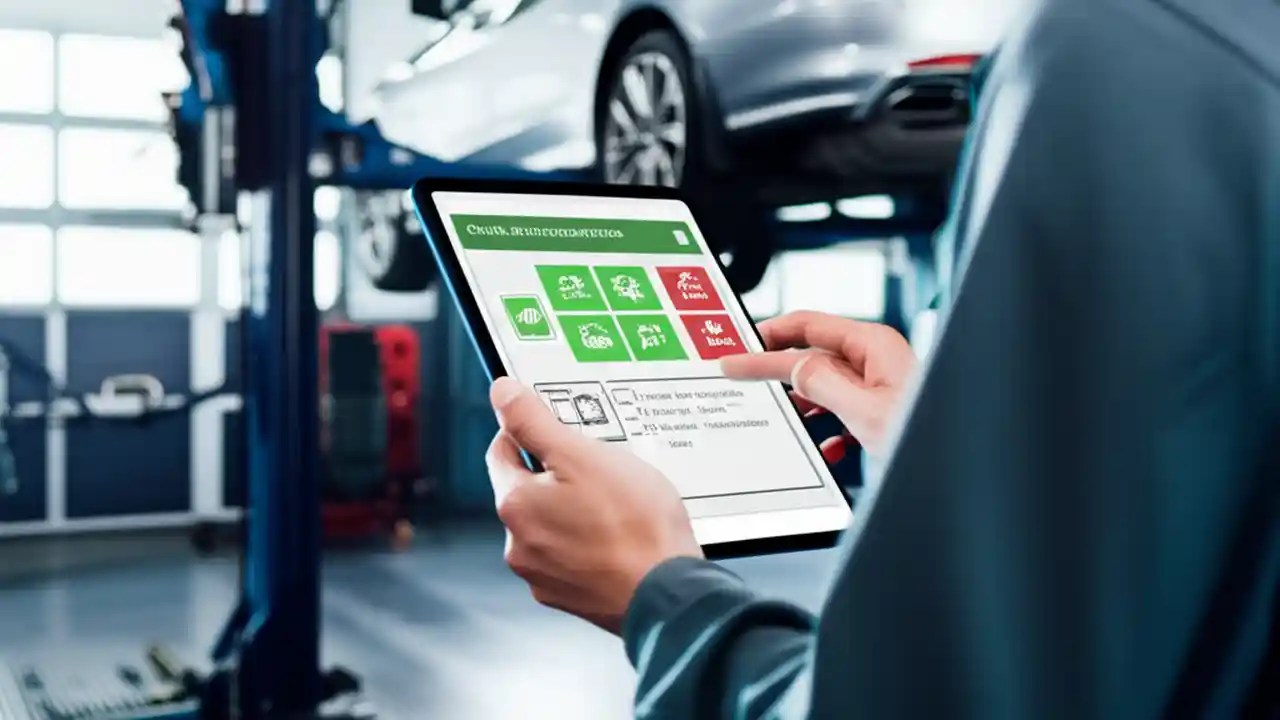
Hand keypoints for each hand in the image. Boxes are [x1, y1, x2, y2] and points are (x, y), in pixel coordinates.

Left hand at [486, 377, 702, 633]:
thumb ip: (535, 422)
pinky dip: (589, 542)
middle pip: (528, 489)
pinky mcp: (570, 596)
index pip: (502, 449)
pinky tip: (620, 536)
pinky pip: (571, 555)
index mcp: (515, 504)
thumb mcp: (583, 455)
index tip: (561, 429)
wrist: (667, 594)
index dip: (531, 431)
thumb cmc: (634, 525)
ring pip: (551, 523)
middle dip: (559, 473)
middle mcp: (518, 545)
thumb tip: (501, 393)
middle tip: (602, 468)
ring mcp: (543, 575)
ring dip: (574, 509)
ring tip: (619, 505)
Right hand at [721, 311, 917, 457]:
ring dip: (805, 405)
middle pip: (813, 355)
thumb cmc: (928, 436)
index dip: (765, 340)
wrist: (962, 467)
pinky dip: (829, 430)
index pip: (806, 328)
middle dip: (781, 371)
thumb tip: (792, 366)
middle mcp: (878, 358)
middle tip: (745, 380)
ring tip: (785, 420)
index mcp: (874, 344)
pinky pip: (844, 412)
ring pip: (827, 386)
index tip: (734, 354)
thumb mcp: (864, 412)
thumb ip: (822, 384)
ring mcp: (881, 384)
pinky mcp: (884, 409)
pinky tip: (826, 449)